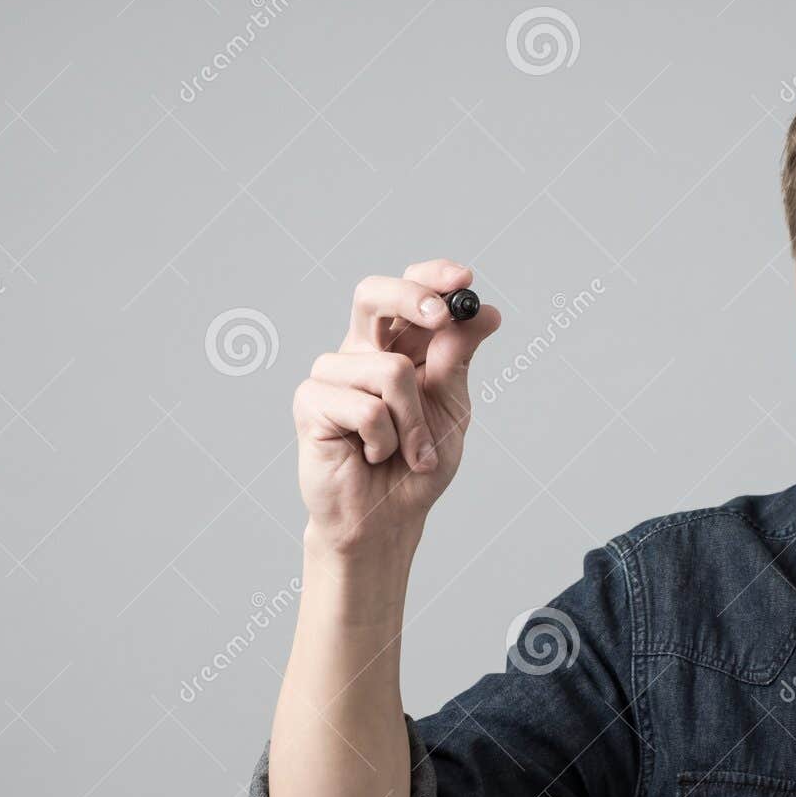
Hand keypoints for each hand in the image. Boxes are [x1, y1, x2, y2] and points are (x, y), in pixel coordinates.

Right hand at [292, 259, 501, 553]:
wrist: (388, 519)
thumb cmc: (417, 465)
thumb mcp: (452, 409)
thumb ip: (458, 361)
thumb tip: (483, 313)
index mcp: (398, 346)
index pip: (408, 292)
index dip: (432, 277)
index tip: (464, 279)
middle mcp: (361, 352)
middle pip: (372, 295)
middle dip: (412, 298)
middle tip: (441, 317)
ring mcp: (332, 375)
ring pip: (389, 369)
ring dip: (414, 422)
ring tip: (410, 452)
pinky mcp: (311, 403)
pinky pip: (366, 407)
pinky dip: (385, 439)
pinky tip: (372, 455)